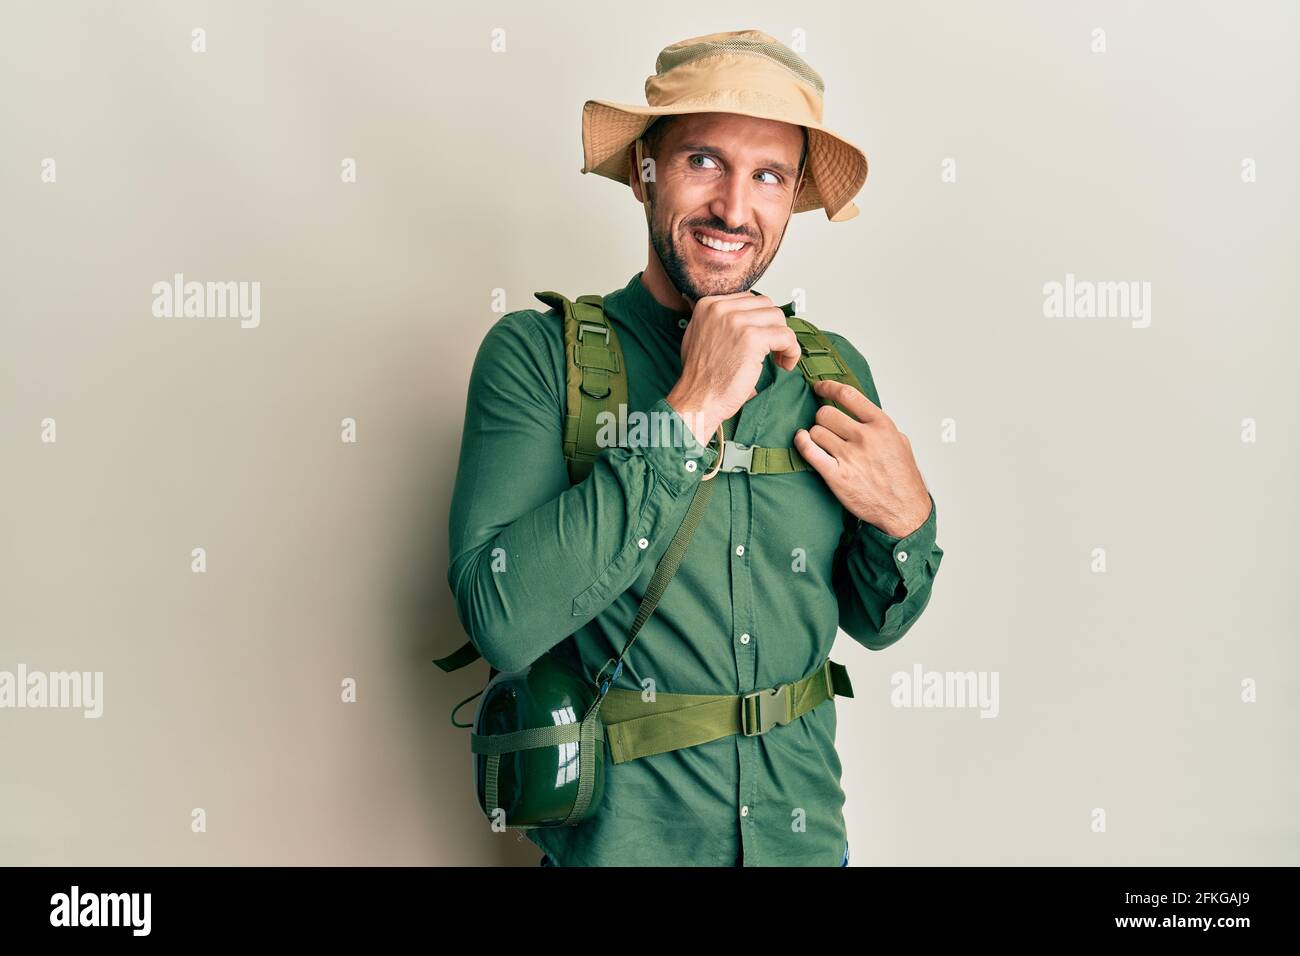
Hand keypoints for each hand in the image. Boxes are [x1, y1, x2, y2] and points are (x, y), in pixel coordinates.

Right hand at [665, 291, 801, 445]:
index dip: (760, 320)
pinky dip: (791, 351)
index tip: (761, 339)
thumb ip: (717, 321)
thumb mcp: (698, 336)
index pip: (749, 299)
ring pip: (778, 318)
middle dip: (773, 327)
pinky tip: (785, 364)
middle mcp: (721, 309)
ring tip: (778, 358)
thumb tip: (742, 316)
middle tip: (772, 349)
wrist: (697, 400)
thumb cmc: (700, 377)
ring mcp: (737, 322)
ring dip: (784, 339)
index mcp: (708, 305)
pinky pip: (786, 336)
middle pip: (766, 305)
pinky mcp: (752, 339)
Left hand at [794, 379, 932, 536]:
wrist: (903, 510)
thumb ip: (879, 425)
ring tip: (823, 443)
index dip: (828, 387)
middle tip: (826, 427)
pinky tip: (802, 440)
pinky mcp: (837, 475)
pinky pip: (809, 451)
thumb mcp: (900, 442)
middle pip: (826, 413)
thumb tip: (860, 412)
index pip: (848, 395)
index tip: (820, 387)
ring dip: (816, 436)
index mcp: (882, 425)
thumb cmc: (902, 478)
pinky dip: (802, 443)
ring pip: (816, 432)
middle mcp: (865, 438)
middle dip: (823, 419)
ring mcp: (850, 457)